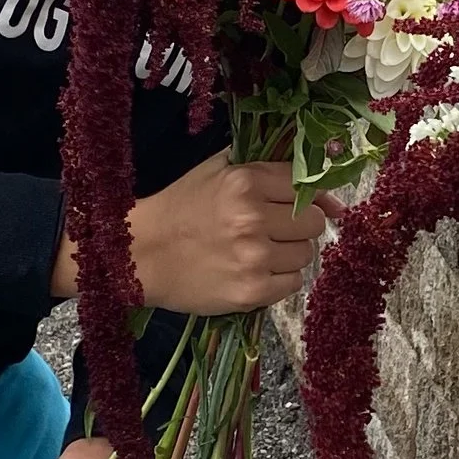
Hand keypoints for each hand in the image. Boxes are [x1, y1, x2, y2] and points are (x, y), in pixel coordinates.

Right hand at [53, 155, 326, 315]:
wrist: (139, 255)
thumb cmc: (179, 208)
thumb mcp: (215, 170)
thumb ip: (262, 166)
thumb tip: (320, 176)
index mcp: (244, 182)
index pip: (305, 185)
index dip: (306, 196)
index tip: (297, 204)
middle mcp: (252, 218)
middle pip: (313, 223)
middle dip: (298, 226)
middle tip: (274, 230)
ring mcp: (253, 257)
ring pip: (306, 254)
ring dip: (289, 254)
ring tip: (259, 252)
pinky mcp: (251, 292)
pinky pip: (293, 283)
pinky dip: (280, 279)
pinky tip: (255, 272)